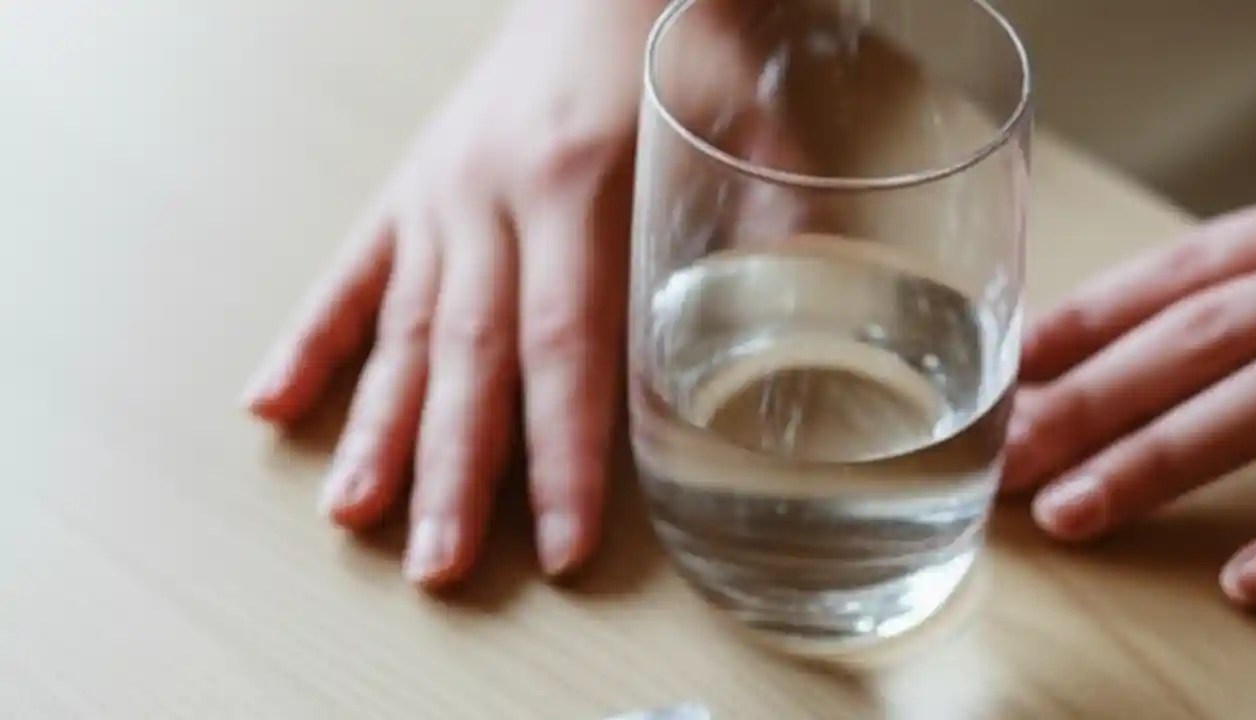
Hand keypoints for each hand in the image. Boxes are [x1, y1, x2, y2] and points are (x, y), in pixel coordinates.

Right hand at [242, 0, 770, 586]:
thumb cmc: (673, 45)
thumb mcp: (741, 121)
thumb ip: (765, 222)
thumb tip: (799, 321)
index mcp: (577, 186)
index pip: (566, 347)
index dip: (562, 453)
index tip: (559, 544)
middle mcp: (491, 200)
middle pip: (470, 356)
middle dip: (454, 470)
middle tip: (436, 568)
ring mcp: (437, 197)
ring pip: (402, 328)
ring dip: (379, 428)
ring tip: (352, 517)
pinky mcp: (406, 190)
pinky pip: (348, 272)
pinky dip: (310, 339)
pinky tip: (272, 403)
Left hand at [1005, 201, 1255, 608]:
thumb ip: (1229, 303)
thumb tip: (1071, 357)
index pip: (1175, 277)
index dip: (1082, 324)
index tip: (1001, 373)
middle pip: (1197, 339)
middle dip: (1088, 401)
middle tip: (999, 462)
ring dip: (1156, 461)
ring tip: (1064, 515)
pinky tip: (1237, 586)